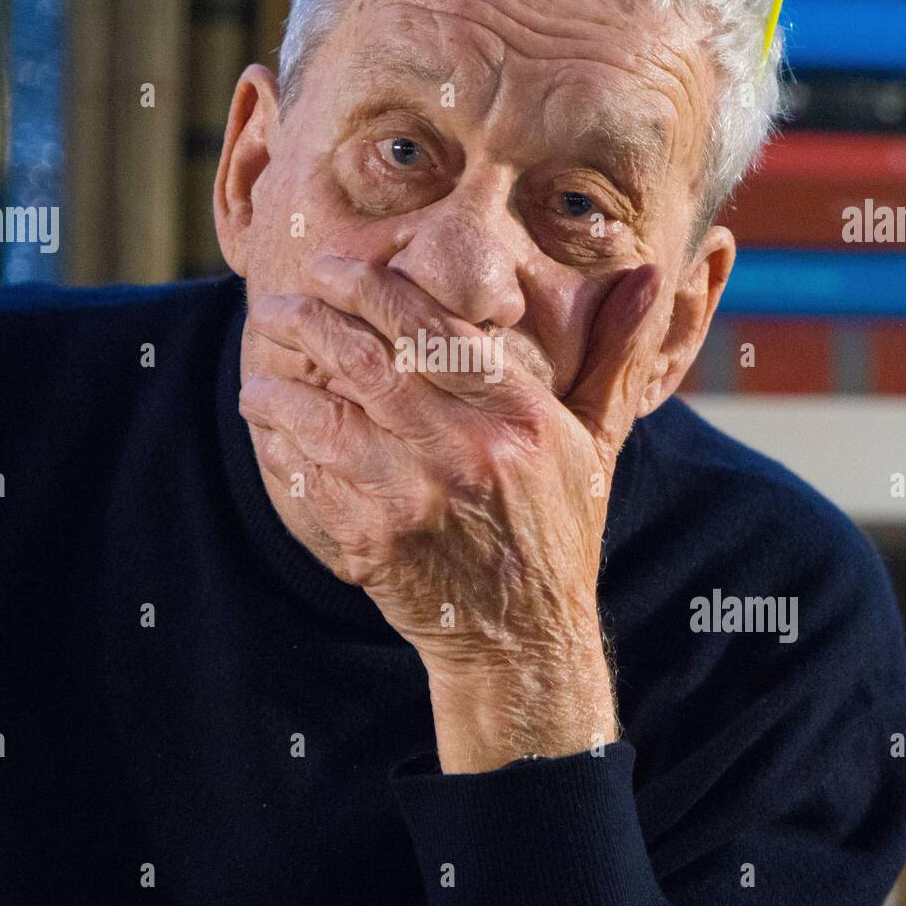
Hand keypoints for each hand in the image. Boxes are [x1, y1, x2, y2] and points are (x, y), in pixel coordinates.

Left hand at [239, 254, 666, 771]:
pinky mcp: (374, 542)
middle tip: (278, 302)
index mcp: (519, 417)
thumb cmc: (557, 529)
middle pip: (369, 363)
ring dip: (281, 386)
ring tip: (257, 366)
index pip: (433, 331)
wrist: (523, 639)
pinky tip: (268, 426)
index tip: (334, 266)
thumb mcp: (596, 441)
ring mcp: (416, 499)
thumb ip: (614, 356)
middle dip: (312, 321)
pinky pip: (312, 477)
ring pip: (327, 418)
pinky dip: (282, 446)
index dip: (373, 289)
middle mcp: (466, 451)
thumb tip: (649, 277)